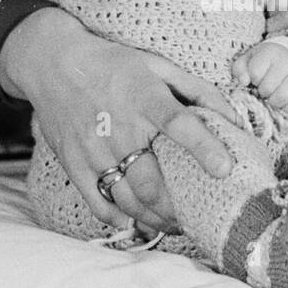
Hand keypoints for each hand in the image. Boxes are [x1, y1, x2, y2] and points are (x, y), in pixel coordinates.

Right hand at [0, 9, 237, 231]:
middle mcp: (119, 126)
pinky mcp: (74, 163)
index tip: (225, 168)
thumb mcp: (158, 65)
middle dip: (177, 207)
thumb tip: (234, 120)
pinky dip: (119, 218)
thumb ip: (198, 91)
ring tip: (173, 224)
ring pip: (127, 198)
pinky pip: (97, 202)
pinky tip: (137, 221)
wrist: (53, 63)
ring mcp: (93, 149)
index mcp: (144, 97)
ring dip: (154, 218)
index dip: (204, 148)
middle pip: (151, 180)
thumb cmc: (114, 64)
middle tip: (196, 216)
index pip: (178, 123)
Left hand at [231, 39, 287, 112]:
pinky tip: (281, 100)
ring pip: (282, 98)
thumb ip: (239, 69)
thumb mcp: (248, 59)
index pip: (255, 73)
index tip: (255, 77)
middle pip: (267, 88)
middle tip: (262, 88)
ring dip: (272, 101)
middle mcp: (287, 63)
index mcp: (270, 53)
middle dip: (261, 91)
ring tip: (271, 95)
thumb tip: (243, 82)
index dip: (252, 79)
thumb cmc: (264, 61)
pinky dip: (285, 107)